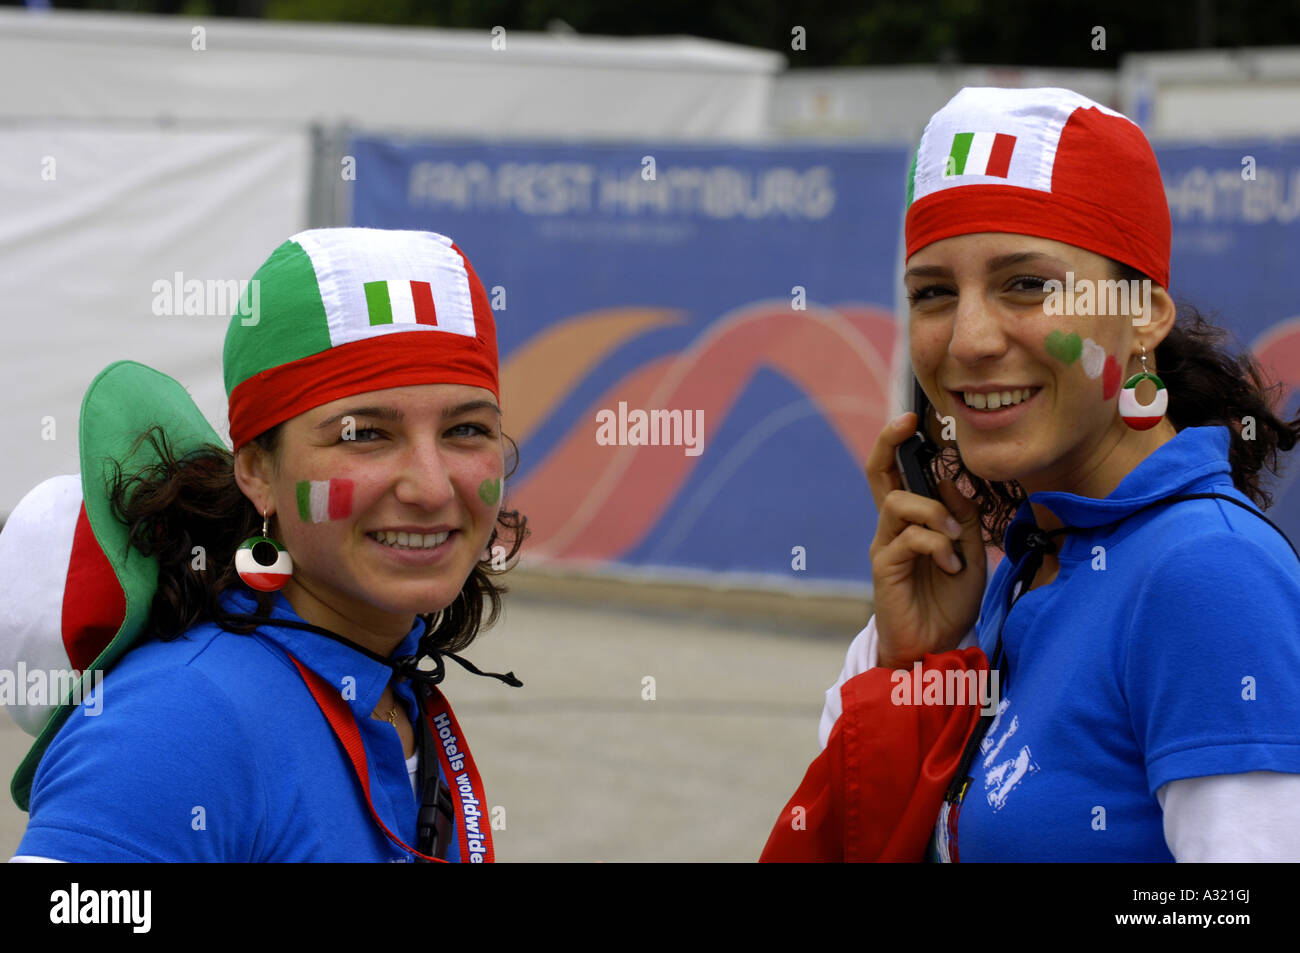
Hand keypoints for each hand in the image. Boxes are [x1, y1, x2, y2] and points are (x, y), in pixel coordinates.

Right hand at [866, 412, 986, 668]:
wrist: (935, 646)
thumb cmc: (949, 599)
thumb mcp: (970, 551)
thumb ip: (962, 517)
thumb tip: (953, 480)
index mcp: (911, 520)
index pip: (898, 472)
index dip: (900, 442)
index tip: (914, 416)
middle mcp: (891, 526)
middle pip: (878, 473)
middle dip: (888, 442)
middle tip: (905, 423)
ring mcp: (885, 544)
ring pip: (900, 503)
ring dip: (936, 515)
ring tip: (955, 542)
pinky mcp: (884, 566)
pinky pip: (910, 538)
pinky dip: (938, 547)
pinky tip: (951, 567)